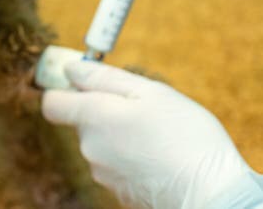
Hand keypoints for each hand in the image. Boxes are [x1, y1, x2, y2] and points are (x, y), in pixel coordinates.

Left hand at [42, 61, 254, 207]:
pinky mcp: (118, 191)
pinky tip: (159, 154)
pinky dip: (132, 155)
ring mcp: (103, 173)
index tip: (86, 81)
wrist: (210, 193)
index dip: (64, 88)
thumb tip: (71, 69)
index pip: (52, 103)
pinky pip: (117, 162)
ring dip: (120, 132)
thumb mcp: (149, 91)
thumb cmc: (185, 135)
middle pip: (82, 120)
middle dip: (105, 109)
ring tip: (157, 132)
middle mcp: (89, 148)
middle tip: (142, 106)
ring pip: (101, 141)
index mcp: (93, 118)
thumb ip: (104, 77)